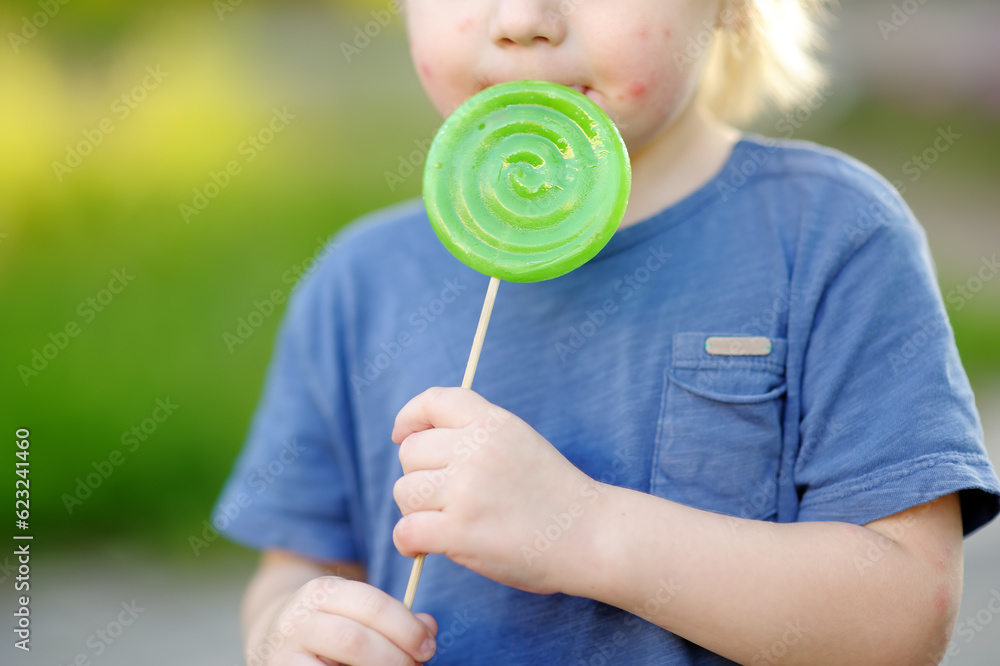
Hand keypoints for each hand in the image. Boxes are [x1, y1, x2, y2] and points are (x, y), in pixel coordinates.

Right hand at [248, 576, 436, 664]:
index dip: (406, 628)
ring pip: (340, 662)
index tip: (428, 646)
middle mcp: (301, 617)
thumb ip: (394, 617)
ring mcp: (285, 650)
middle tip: (418, 665)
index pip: (372, 605)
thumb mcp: (357, 611)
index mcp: (324, 591)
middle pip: (356, 639)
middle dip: (395, 656)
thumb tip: (429, 627)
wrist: (273, 638)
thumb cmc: (331, 627)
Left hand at [391, 387, 598, 594]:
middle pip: (411, 452)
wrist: (593, 536)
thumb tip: (413, 439)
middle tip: (443, 499)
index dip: (410, 417)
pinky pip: (406, 530)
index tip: (404, 435)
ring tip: (442, 523)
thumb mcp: (519, 442)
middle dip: (419, 476)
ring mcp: (467, 490)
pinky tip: (424, 547)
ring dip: (416, 511)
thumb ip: (476, 434)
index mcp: (493, 423)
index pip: (433, 401)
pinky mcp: (461, 531)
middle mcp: (477, 449)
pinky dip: (409, 542)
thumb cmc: (554, 495)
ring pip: (404, 491)